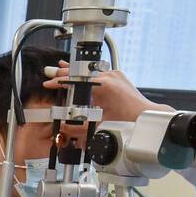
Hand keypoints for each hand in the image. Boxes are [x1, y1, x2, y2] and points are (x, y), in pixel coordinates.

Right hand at [45, 61, 166, 122]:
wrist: (147, 118)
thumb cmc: (129, 122)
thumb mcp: (100, 126)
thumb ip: (79, 128)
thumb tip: (63, 128)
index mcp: (103, 85)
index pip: (75, 80)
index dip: (59, 82)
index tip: (49, 83)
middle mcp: (109, 76)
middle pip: (80, 72)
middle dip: (64, 72)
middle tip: (50, 72)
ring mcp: (114, 75)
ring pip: (89, 70)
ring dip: (76, 72)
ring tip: (62, 68)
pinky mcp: (118, 77)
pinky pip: (98, 72)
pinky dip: (88, 74)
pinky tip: (81, 74)